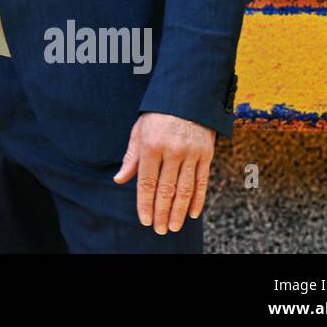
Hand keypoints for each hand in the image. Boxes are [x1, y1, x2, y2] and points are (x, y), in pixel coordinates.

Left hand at [113, 111, 214, 233]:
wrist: (187, 96)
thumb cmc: (157, 115)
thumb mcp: (139, 131)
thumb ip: (131, 157)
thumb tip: (119, 179)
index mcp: (151, 145)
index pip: (146, 181)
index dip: (145, 203)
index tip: (144, 220)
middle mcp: (172, 151)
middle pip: (166, 189)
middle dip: (162, 212)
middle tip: (160, 230)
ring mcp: (191, 153)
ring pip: (185, 189)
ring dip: (179, 211)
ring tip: (174, 226)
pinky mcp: (206, 154)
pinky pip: (202, 181)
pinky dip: (198, 199)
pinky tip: (193, 213)